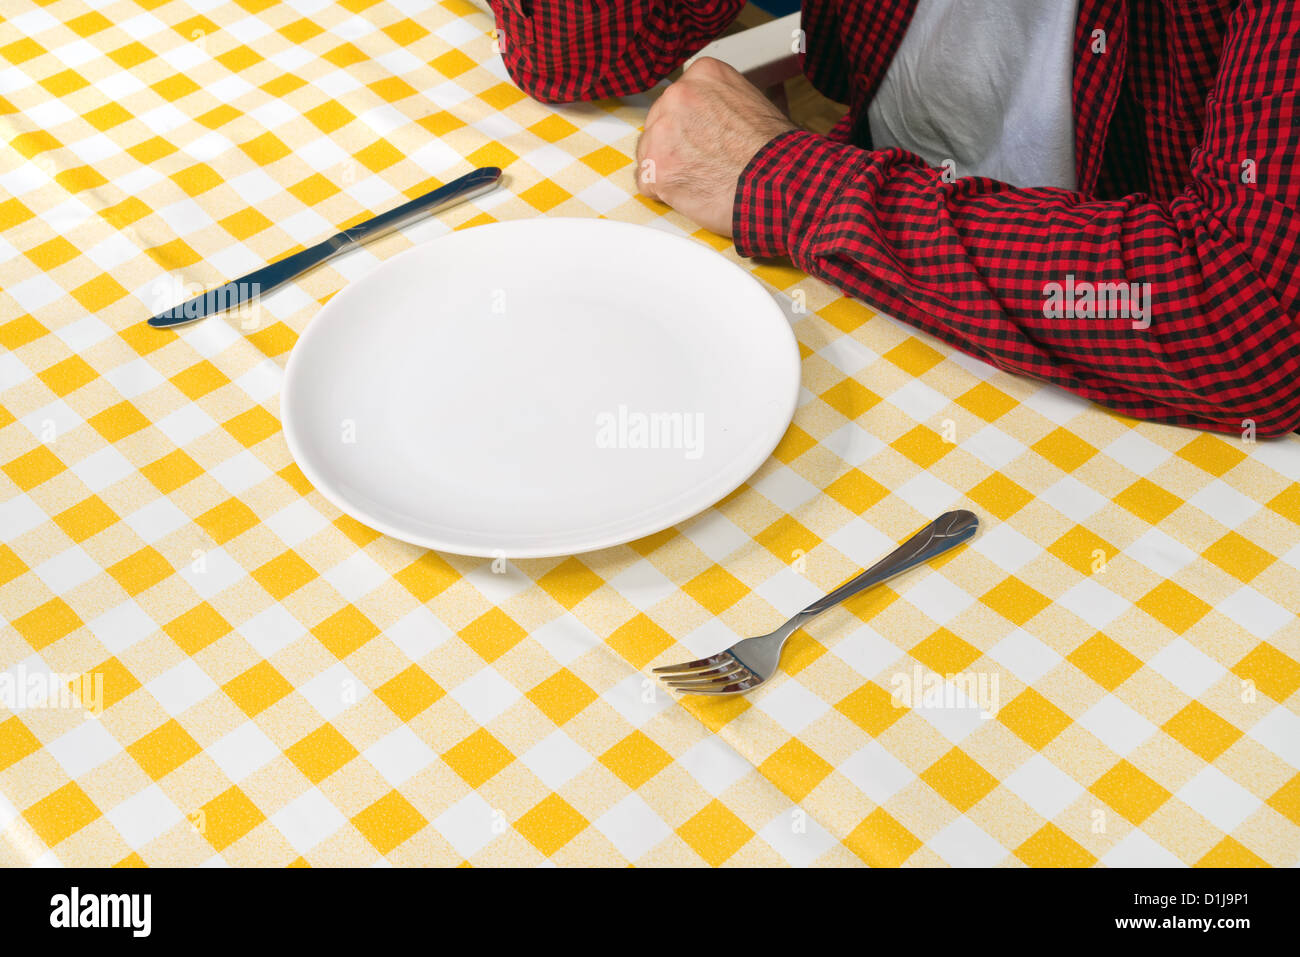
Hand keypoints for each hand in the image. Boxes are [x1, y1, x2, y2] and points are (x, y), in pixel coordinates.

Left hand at [636, 57, 795, 236]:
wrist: (780, 184)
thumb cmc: (775, 151)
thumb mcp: (755, 102)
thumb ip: (723, 101)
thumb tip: (724, 108)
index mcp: (702, 75)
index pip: (678, 99)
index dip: (690, 124)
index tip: (704, 137)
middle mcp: (677, 97)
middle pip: (659, 123)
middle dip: (675, 145)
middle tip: (703, 162)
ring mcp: (663, 134)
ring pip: (649, 152)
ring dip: (669, 167)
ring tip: (700, 178)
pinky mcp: (656, 170)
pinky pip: (646, 182)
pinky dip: (664, 192)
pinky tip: (691, 192)